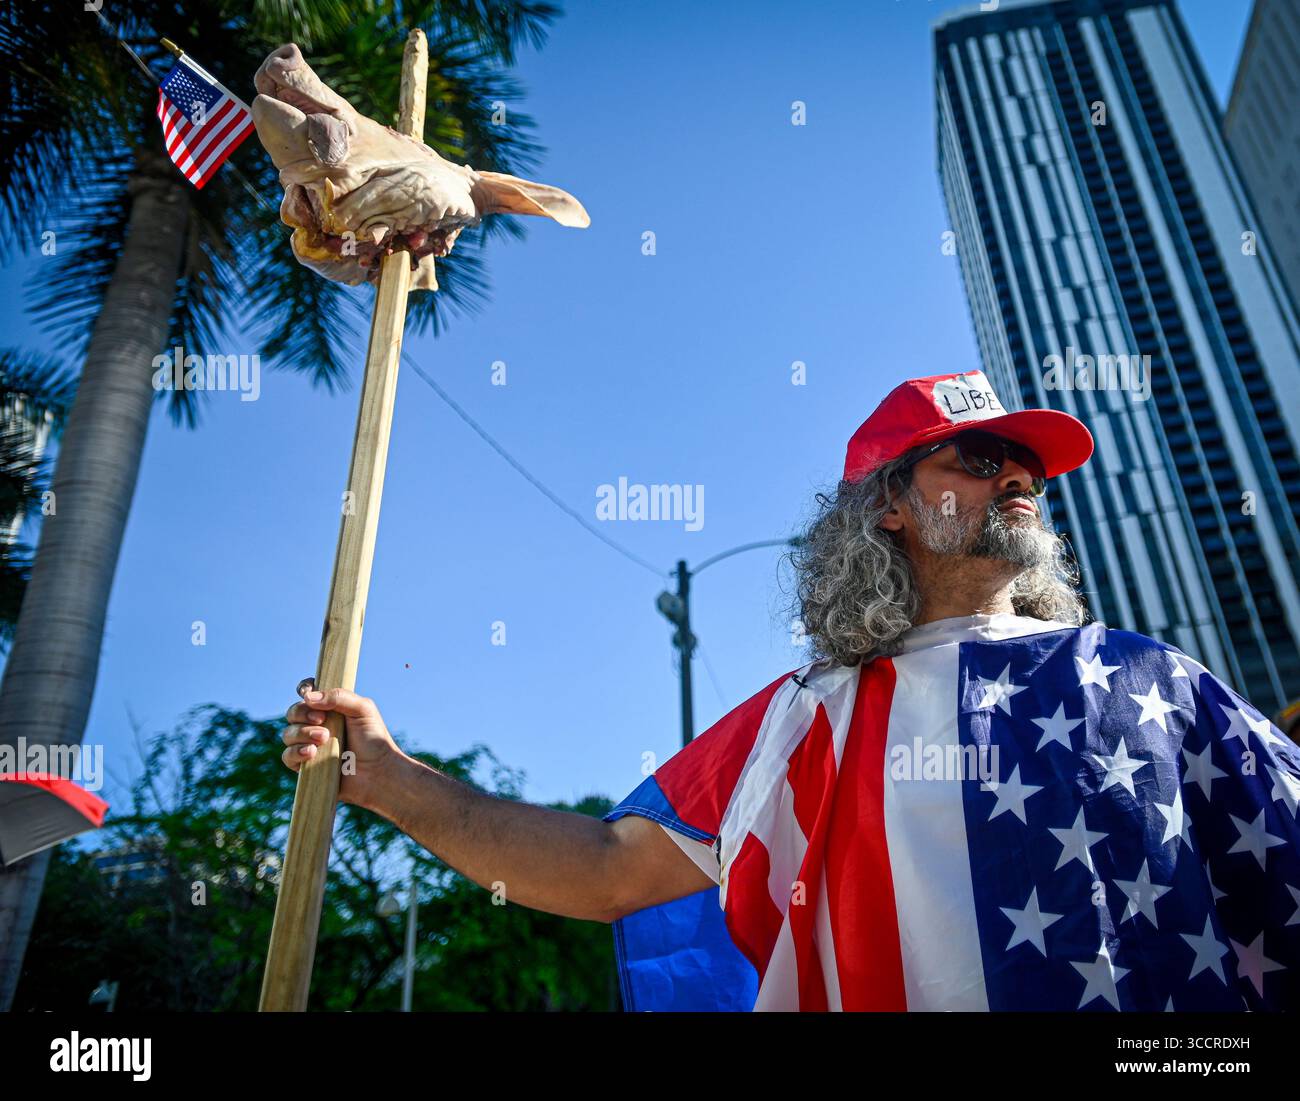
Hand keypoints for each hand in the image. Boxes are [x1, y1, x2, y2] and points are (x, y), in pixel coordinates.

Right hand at [281, 678, 403, 807]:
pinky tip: (311, 752)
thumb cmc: (373, 739)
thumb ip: (339, 697)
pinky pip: (287, 756)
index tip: (306, 692)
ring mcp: (309, 745)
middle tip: (322, 720)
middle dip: (303, 713)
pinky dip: (296, 752)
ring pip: (288, 734)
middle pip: (293, 712)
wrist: (377, 771)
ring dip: (303, 733)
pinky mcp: (306, 766)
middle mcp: (316, 725)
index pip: (308, 693)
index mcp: (330, 709)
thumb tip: (307, 697)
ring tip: (324, 738)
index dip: (304, 689)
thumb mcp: (363, 709)